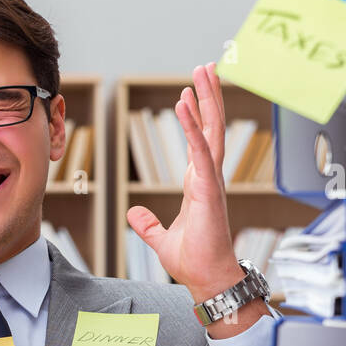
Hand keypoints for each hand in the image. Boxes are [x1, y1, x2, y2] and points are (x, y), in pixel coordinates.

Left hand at [126, 63, 244, 303]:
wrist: (208, 279)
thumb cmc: (193, 261)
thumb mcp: (161, 239)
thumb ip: (147, 224)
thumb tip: (133, 214)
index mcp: (198, 184)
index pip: (199, 141)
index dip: (197, 116)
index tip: (191, 91)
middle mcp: (208, 177)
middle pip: (210, 127)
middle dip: (208, 96)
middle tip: (205, 67)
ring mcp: (211, 181)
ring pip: (211, 131)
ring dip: (207, 99)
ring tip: (203, 71)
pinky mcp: (208, 190)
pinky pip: (201, 151)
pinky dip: (193, 126)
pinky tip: (186, 104)